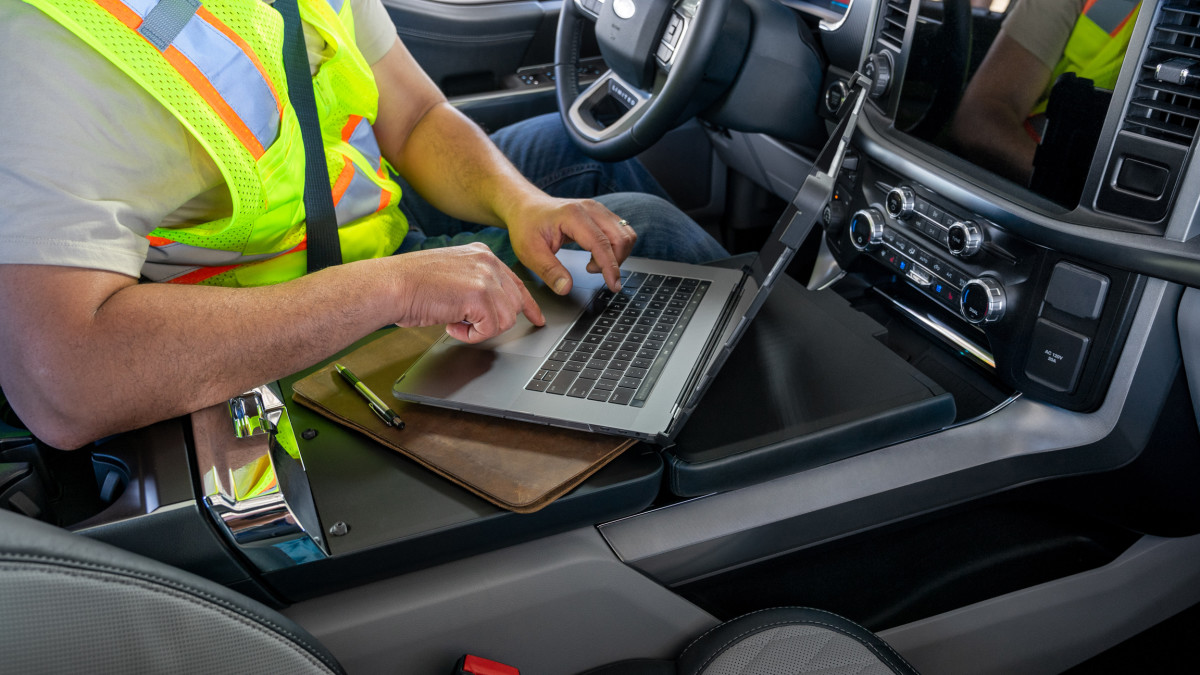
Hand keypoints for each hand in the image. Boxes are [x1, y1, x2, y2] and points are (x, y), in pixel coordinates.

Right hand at [390, 243, 544, 341]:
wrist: (392, 285)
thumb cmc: (411, 284)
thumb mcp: (453, 275)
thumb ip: (477, 284)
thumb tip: (493, 306)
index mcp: (482, 254)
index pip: (516, 282)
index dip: (528, 305)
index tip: (537, 318)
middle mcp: (488, 262)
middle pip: (514, 304)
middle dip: (493, 322)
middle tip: (464, 322)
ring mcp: (486, 277)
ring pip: (505, 319)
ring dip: (480, 329)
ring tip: (453, 320)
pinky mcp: (480, 296)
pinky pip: (490, 329)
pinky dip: (470, 335)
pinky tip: (451, 324)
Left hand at [504, 195, 636, 294]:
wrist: (526, 206)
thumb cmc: (527, 226)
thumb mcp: (530, 252)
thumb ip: (549, 271)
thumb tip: (566, 288)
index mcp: (573, 215)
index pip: (601, 243)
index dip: (610, 267)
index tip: (613, 286)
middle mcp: (590, 209)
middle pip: (621, 237)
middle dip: (615, 262)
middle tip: (592, 272)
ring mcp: (598, 210)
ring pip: (626, 234)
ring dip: (616, 256)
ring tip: (592, 265)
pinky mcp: (601, 215)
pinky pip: (621, 233)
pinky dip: (615, 249)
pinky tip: (596, 257)